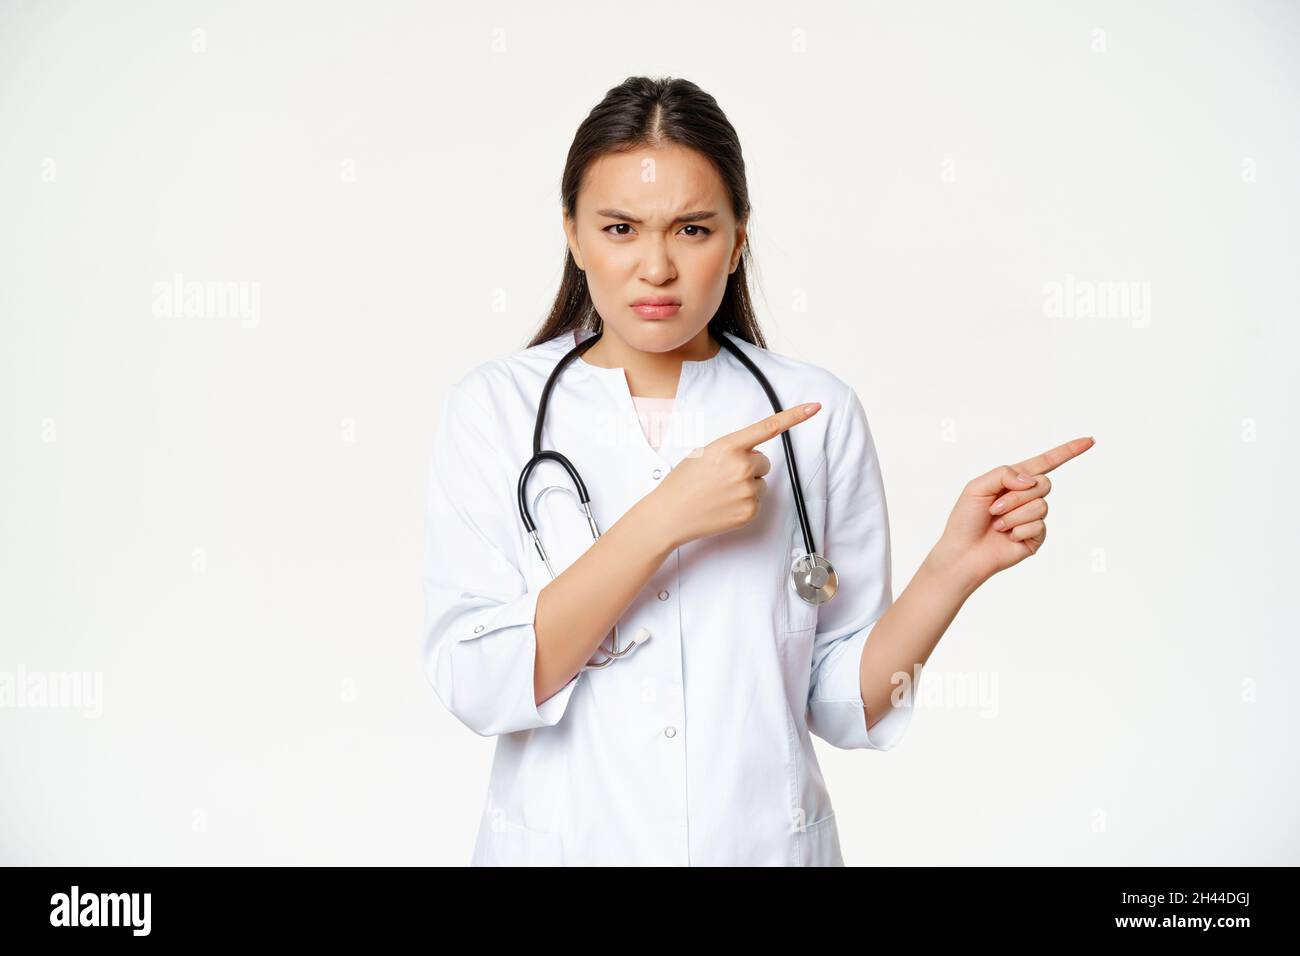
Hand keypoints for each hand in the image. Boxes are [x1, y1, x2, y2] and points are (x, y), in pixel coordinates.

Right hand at [648, 402, 822, 549]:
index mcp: (728, 447)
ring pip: (760, 482)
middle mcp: (742, 466)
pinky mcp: (750, 511)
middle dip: (749, 467)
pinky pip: (757, 500)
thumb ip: (732, 450)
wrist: (670, 514)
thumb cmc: (683, 483)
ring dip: (746, 485)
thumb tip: (754, 457)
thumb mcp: (704, 454)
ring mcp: (748, 490)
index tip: (815, 407)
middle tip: (723, 477)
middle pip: (763, 461)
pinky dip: (743, 502)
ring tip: (720, 493)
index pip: (768, 427)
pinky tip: (724, 505)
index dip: (794, 416)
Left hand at [929, 436, 1094, 588]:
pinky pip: (1038, 526)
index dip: (1068, 451)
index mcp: (1014, 481)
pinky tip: (1007, 537)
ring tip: (998, 525)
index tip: (1089, 441)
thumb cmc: (965, 519)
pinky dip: (1018, 530)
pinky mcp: (1036, 537)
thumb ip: (1004, 474)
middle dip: (1016, 497)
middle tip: (993, 509)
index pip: (1045, 462)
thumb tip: (1031, 481)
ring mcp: (1033, 517)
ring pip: (1041, 506)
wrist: (963, 552)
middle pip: (1044, 484)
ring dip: (1013, 515)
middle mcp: (1026, 497)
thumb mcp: (977, 486)